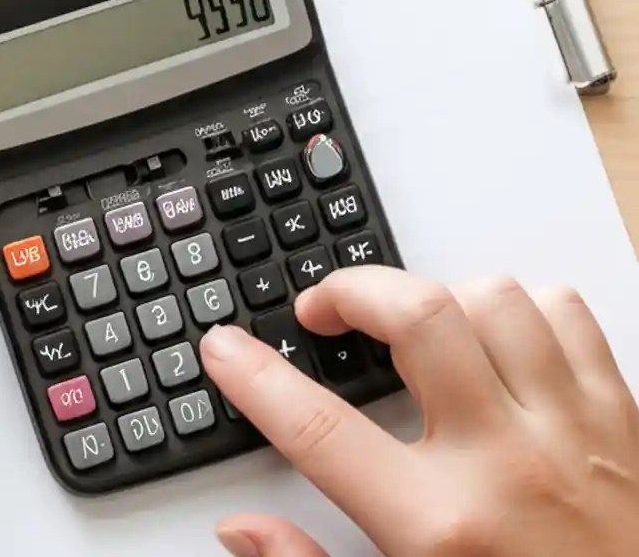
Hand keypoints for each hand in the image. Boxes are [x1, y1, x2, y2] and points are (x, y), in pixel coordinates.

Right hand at [202, 267, 638, 556]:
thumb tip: (244, 533)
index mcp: (440, 526)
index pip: (319, 429)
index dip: (256, 378)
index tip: (225, 350)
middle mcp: (507, 462)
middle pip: (416, 317)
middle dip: (350, 291)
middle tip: (322, 312)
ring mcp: (570, 430)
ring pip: (494, 299)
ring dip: (437, 297)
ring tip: (409, 326)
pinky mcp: (618, 416)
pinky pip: (567, 315)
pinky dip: (522, 307)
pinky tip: (491, 338)